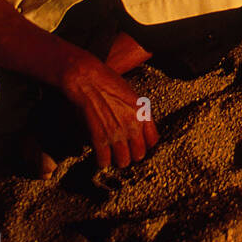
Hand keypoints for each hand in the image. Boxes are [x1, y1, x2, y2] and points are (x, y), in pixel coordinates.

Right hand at [60, 53, 158, 168]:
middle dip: (131, 155)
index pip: (153, 141)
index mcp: (143, 114)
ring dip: (117, 161)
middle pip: (139, 154)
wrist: (88, 79)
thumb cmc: (108, 83)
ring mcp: (117, 133)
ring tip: (112, 157)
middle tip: (124, 153)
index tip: (138, 145)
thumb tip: (139, 129)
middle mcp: (133, 125)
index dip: (145, 145)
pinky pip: (104, 160)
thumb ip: (138, 113)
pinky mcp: (99, 137)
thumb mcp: (132, 96)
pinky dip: (102, 162)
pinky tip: (100, 159)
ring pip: (123, 161)